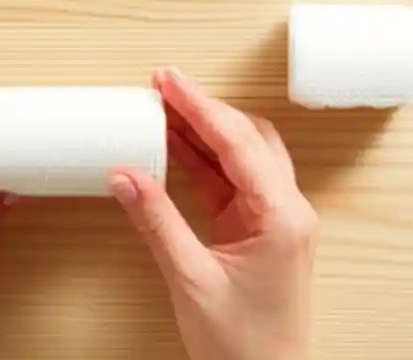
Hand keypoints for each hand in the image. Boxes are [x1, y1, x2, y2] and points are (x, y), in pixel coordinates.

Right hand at [109, 68, 316, 359]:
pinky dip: (204, 161)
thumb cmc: (244, 347)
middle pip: (246, 138)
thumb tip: (125, 174)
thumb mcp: (190, 279)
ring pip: (241, 156)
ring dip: (205, 131)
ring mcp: (276, 220)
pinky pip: (233, 182)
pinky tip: (174, 149)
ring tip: (163, 110)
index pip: (236, 142)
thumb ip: (156, 221)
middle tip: (161, 87)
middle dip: (203, 109)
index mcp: (281, 216)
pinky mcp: (260, 232)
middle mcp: (287, 210)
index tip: (167, 80)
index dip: (198, 105)